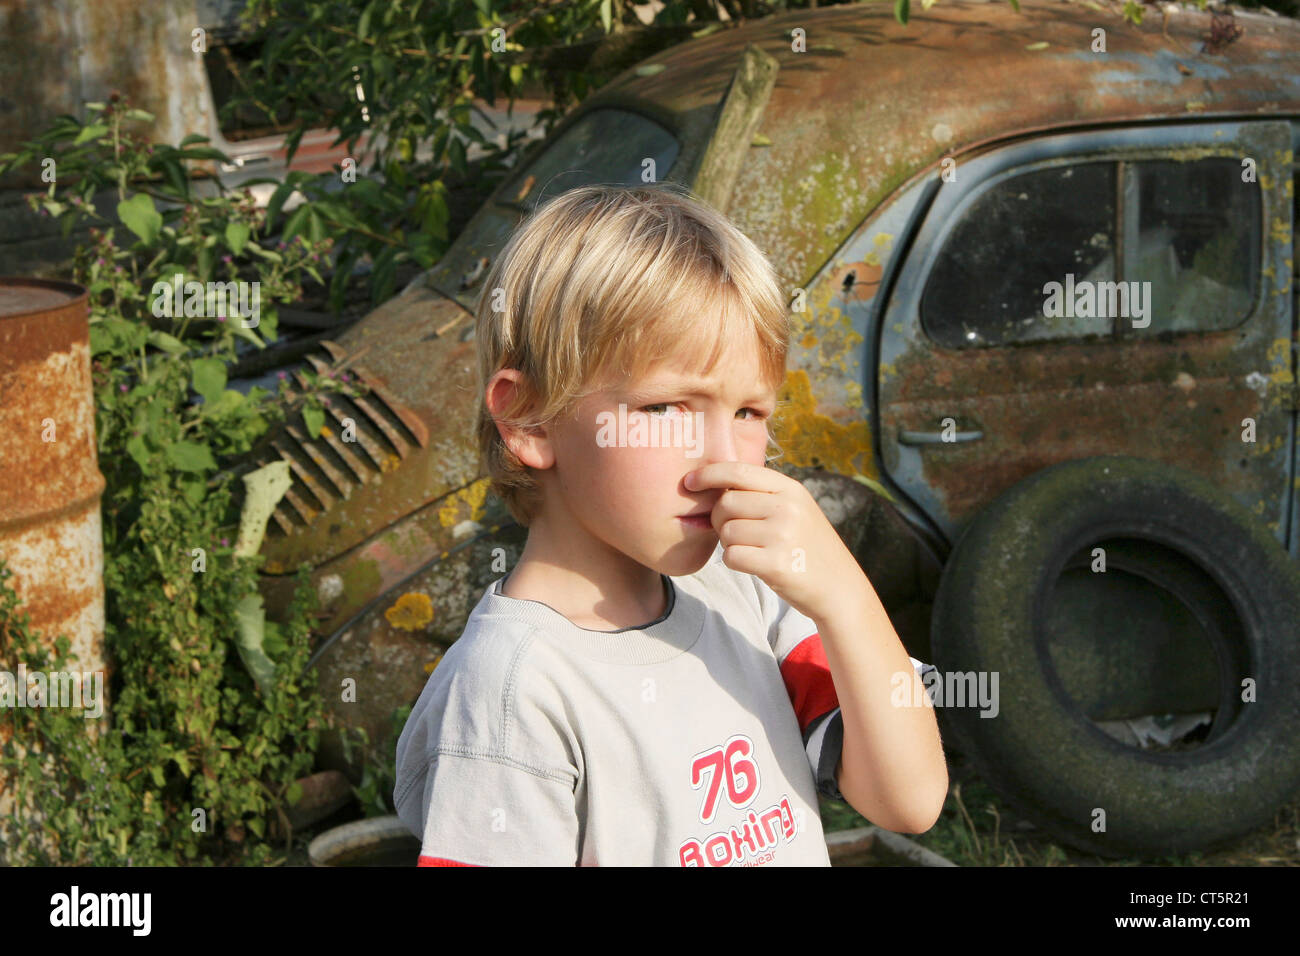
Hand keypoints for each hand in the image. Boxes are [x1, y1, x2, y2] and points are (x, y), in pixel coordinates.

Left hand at [685, 461, 863, 621]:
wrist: (840, 587)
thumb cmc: (808, 547)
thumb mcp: (796, 509)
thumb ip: (763, 494)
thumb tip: (715, 485)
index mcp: (790, 489)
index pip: (739, 471)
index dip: (709, 474)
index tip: (689, 482)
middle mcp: (787, 508)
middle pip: (725, 504)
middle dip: (720, 519)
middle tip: (735, 531)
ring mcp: (783, 535)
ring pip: (726, 532)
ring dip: (731, 544)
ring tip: (754, 549)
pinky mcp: (776, 564)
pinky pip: (732, 556)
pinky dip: (735, 561)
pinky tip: (755, 564)